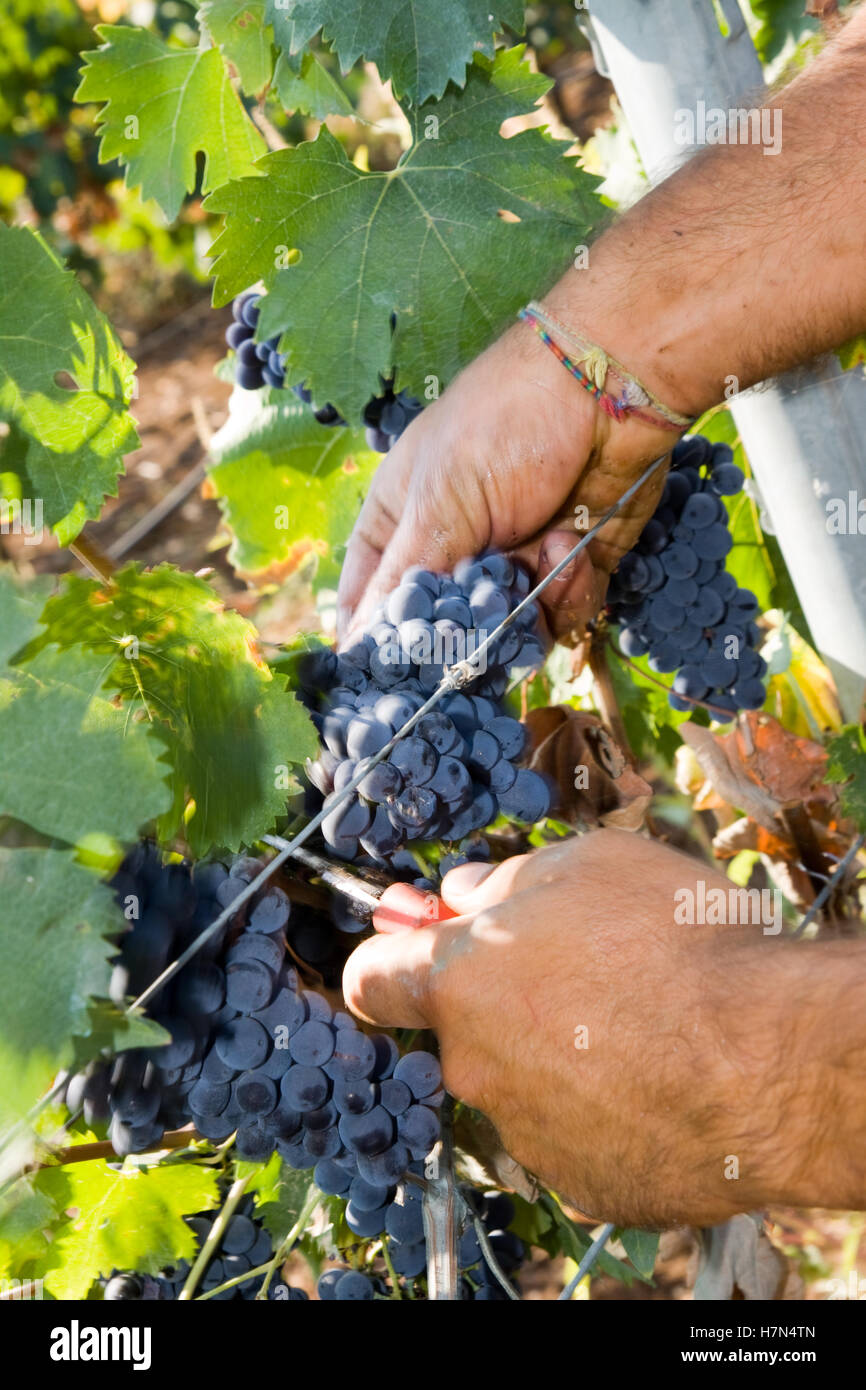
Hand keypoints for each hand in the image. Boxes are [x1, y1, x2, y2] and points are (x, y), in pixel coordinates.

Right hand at [337, 321, 673, 642]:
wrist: (614, 387)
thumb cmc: (505, 422)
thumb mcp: (438, 502)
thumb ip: (406, 581)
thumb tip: (363, 647)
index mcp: (402, 523)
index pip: (369, 599)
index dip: (374, 641)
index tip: (387, 681)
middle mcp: (455, 549)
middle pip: (446, 631)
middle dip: (468, 634)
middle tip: (485, 623)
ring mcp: (512, 562)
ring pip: (506, 634)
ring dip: (529, 605)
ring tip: (549, 551)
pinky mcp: (568, 569)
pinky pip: (559, 617)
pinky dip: (571, 591)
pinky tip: (576, 548)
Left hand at [343, 831, 864, 1227]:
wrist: (766, 1058)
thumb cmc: (675, 941)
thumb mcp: (588, 864)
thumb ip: (510, 882)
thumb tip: (467, 896)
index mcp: (459, 983)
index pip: (372, 978)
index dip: (393, 958)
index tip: (424, 947)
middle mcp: (476, 1067)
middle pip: (467, 1031)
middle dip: (510, 1004)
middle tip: (593, 976)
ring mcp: (529, 1137)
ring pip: (528, 1086)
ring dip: (565, 1058)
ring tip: (649, 1028)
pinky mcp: (587, 1186)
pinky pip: (583, 1137)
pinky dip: (610, 1112)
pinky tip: (667, 1083)